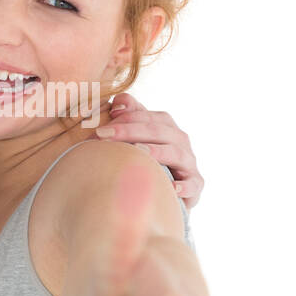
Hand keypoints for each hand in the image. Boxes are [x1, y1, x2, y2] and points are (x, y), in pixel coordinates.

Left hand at [94, 93, 204, 208]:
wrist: (165, 193)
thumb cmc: (147, 161)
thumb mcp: (137, 137)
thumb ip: (129, 115)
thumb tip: (117, 101)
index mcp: (166, 126)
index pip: (146, 117)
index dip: (123, 120)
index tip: (99, 130)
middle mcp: (180, 141)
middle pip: (158, 130)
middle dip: (130, 131)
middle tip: (103, 136)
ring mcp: (189, 162)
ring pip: (176, 153)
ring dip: (157, 152)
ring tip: (138, 152)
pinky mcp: (196, 185)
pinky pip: (192, 184)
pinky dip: (184, 186)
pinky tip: (171, 187)